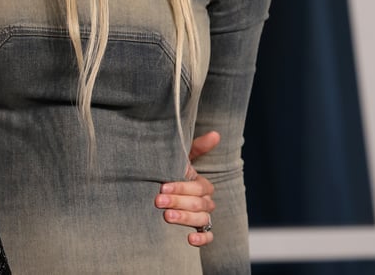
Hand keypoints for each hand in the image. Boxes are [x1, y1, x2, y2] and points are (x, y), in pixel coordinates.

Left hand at [154, 131, 219, 245]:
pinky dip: (201, 239)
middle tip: (158, 201)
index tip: (163, 187)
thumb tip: (216, 134)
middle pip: (198, 203)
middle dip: (177, 202)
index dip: (181, 187)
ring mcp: (203, 217)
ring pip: (202, 219)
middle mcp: (206, 201)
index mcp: (202, 185)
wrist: (161, 193)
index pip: (198, 188)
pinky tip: (189, 239)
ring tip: (167, 217)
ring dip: (185, 219)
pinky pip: (208, 237)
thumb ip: (197, 147)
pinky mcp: (201, 231)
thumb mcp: (182, 159)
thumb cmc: (173, 173)